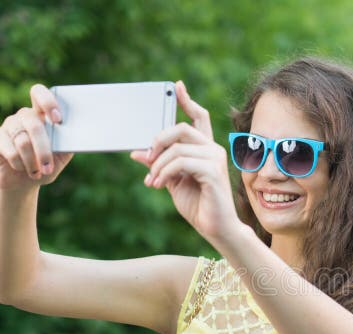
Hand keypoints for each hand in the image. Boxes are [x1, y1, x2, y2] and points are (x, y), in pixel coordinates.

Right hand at [0, 84, 72, 189]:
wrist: (23, 181)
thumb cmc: (46, 166)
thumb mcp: (61, 157)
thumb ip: (67, 145)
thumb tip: (76, 137)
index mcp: (42, 114)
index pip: (39, 94)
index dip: (48, 102)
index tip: (58, 120)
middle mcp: (24, 116)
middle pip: (34, 124)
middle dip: (43, 149)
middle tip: (47, 167)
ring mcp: (9, 125)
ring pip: (23, 141)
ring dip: (32, 161)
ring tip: (37, 172)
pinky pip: (11, 151)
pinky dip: (20, 164)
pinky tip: (22, 169)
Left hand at [130, 81, 243, 244]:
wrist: (215, 228)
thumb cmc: (198, 205)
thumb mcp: (171, 181)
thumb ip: (158, 164)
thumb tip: (137, 153)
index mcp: (205, 150)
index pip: (199, 118)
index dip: (187, 101)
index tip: (176, 87)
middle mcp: (213, 150)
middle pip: (182, 128)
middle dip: (158, 140)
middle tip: (146, 157)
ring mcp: (215, 160)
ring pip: (177, 148)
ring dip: (158, 164)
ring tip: (152, 181)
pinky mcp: (213, 172)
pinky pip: (181, 162)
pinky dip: (164, 172)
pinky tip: (159, 184)